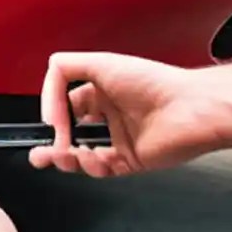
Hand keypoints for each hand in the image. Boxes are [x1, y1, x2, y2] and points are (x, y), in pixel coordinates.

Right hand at [29, 52, 219, 176]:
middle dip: (52, 145)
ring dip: (67, 158)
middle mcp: (109, 116)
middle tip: (40, 153)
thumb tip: (46, 95)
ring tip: (60, 157)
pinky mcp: (131, 161)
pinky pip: (103, 169)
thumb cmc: (153, 82)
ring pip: (82, 156)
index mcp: (101, 91)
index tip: (49, 121)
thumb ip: (65, 68)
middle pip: (70, 134)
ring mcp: (119, 140)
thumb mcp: (100, 63)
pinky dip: (91, 166)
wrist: (190, 109)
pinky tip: (90, 158)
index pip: (66, 105)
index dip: (53, 114)